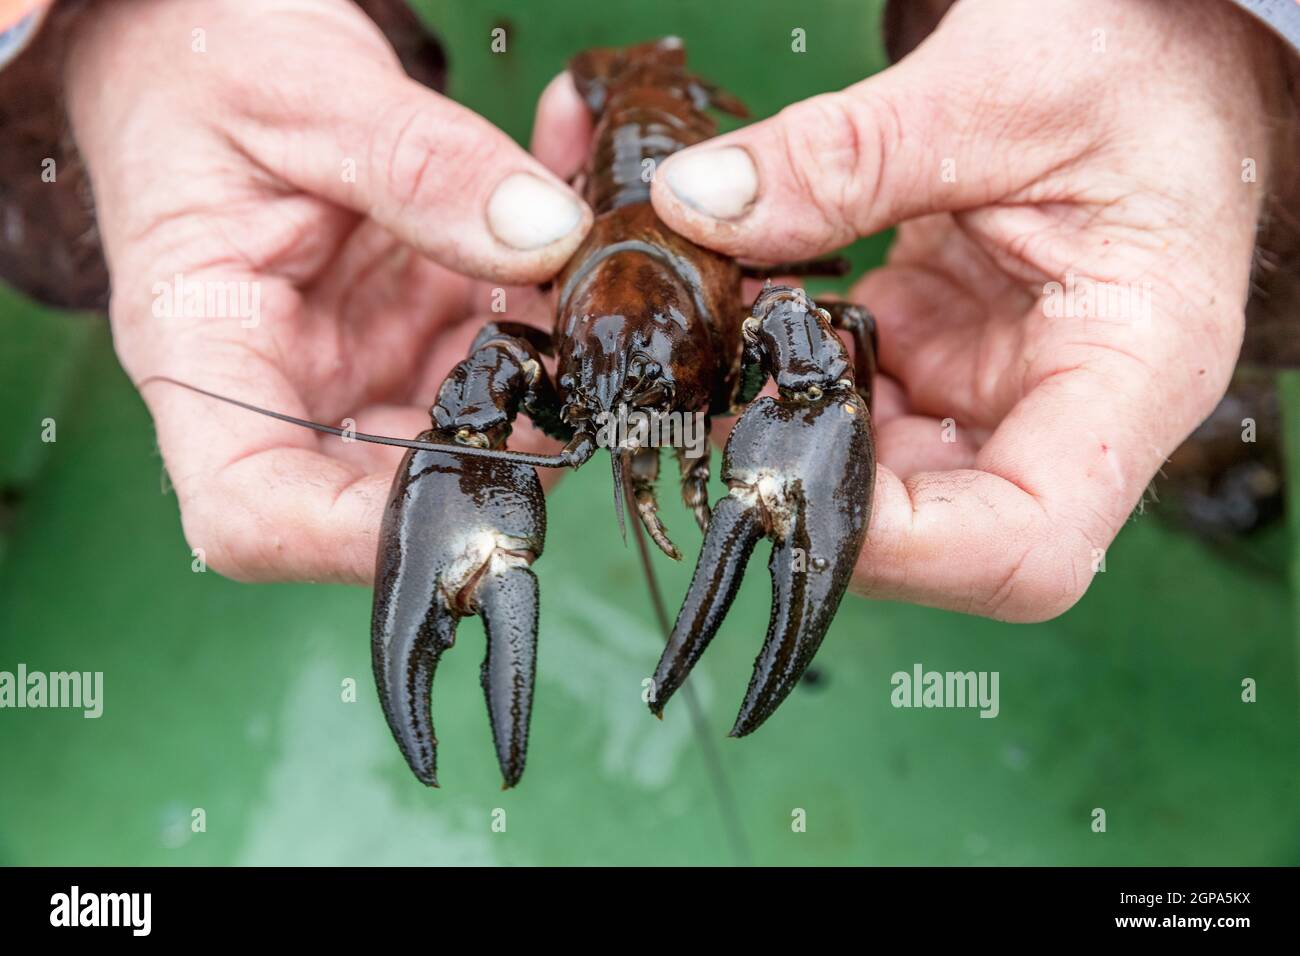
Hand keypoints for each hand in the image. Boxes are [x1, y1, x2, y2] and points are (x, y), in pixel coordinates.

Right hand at [64, 0, 591, 582]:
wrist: (195, 35)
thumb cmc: (202, 65)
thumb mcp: (306, 96)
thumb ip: (424, 167)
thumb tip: (548, 236)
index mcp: (205, 350)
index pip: (255, 512)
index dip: (358, 540)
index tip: (471, 505)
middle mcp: (284, 385)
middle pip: (387, 490)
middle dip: (501, 450)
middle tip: (586, 373)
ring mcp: (356, 366)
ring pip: (470, 424)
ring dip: (550, 372)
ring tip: (590, 273)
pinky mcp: (411, 331)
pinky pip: (498, 350)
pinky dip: (548, 302)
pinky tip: (578, 223)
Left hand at [650, 0, 1289, 619]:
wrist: (1165, 33)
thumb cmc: (1140, 53)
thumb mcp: (997, 84)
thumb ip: (846, 157)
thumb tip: (698, 207)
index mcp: (1134, 371)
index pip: (1028, 546)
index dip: (901, 550)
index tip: (784, 482)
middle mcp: (1075, 411)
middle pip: (942, 535)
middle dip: (820, 486)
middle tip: (723, 411)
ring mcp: (1007, 390)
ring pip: (887, 479)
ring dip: (798, 429)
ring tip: (735, 343)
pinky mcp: (953, 356)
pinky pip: (865, 404)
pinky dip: (801, 375)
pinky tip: (761, 317)